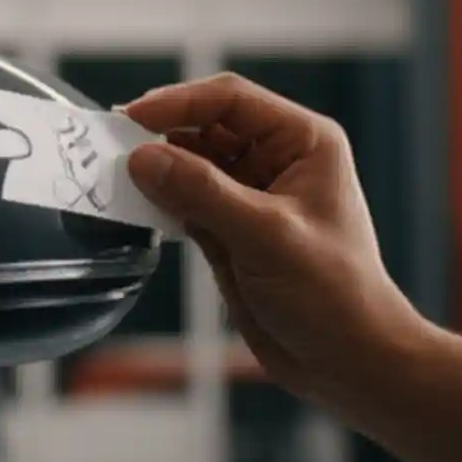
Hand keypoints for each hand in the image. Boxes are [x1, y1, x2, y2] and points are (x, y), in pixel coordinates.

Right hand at [125, 73, 432, 399]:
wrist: (347, 360)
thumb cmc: (333, 293)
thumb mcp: (266, 235)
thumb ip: (202, 192)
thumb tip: (144, 159)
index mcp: (303, 142)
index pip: (232, 101)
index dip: (181, 103)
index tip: (134, 117)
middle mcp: (277, 161)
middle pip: (207, 128)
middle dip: (164, 135)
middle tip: (115, 148)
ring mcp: (251, 196)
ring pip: (192, 164)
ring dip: (159, 169)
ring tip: (119, 177)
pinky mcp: (231, 231)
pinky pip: (186, 202)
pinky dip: (162, 202)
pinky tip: (138, 206)